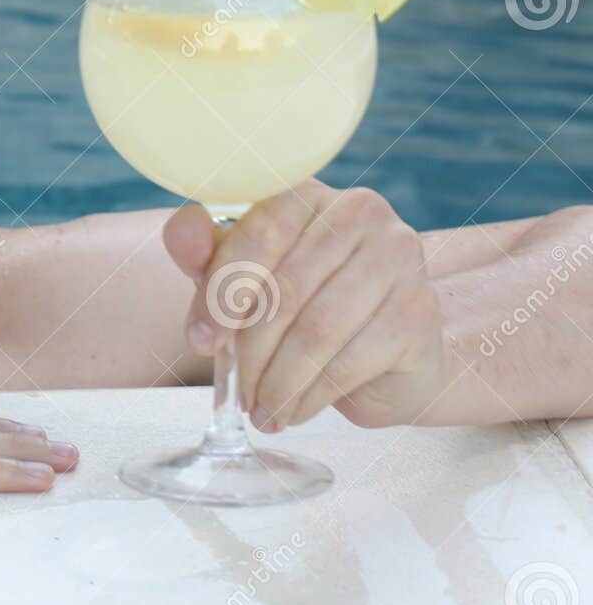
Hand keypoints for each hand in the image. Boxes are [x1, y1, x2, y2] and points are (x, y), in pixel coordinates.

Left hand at [163, 180, 446, 430]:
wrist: (385, 353)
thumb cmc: (303, 307)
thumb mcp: (243, 279)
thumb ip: (206, 254)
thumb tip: (184, 231)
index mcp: (308, 194)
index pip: (258, 232)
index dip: (221, 292)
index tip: (202, 341)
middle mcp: (360, 213)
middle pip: (285, 290)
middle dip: (251, 352)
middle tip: (239, 390)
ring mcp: (399, 259)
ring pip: (316, 331)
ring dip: (279, 382)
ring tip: (262, 409)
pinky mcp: (419, 311)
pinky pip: (349, 363)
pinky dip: (311, 397)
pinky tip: (294, 411)